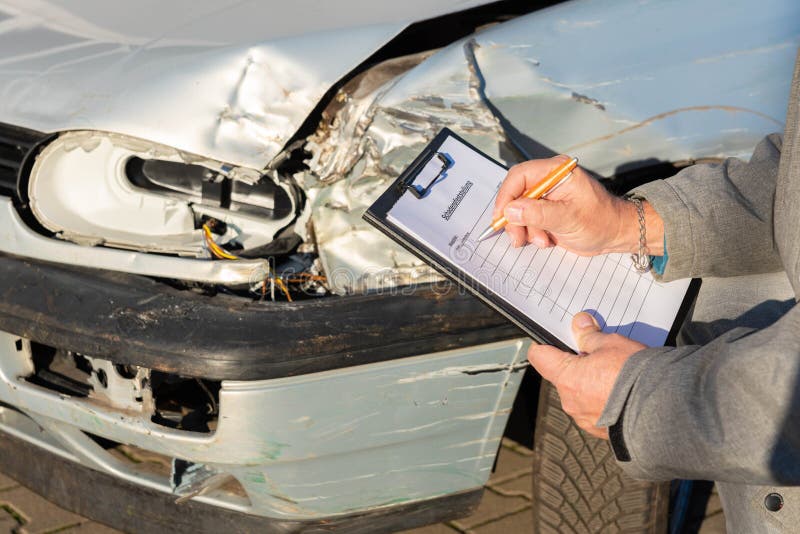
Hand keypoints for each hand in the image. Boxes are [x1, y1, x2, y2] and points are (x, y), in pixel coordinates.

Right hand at [494, 156, 662, 255]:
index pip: (520, 176)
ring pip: (518, 211)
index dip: (506, 196)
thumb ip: (539, 213)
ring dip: (524, 229)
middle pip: (515, 194)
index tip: (501, 217)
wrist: (615, 235)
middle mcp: (548, 180)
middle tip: (517, 238)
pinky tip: (546, 239)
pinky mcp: (545, 210)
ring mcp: (546, 196)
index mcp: (556, 171)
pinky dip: (530, 233)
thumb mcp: (569, 218)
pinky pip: (526, 220)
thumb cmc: (600, 222)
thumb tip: (510, 210)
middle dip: (514, 219)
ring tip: (542, 241)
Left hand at [528, 312, 645, 438]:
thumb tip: (580, 324)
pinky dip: (603, 401)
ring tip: (615, 374)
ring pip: (580, 394)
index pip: (539, 357)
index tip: (551, 339)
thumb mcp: (611, 344)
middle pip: (562, 376)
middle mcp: (570, 401)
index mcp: (566, 377)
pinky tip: (622, 393)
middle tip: (598, 354)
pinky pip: (595, 410)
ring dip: (591, 384)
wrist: (663, 410)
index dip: (544, 345)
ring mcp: (585, 418)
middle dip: (577, 364)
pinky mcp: (601, 431)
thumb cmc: (634, 375)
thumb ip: (590, 335)